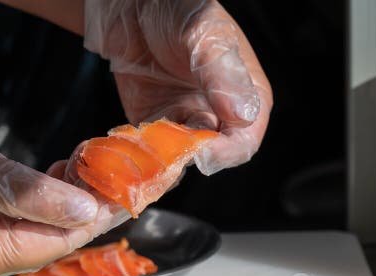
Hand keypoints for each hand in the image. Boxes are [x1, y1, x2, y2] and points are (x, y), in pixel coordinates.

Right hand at [0, 84, 127, 275]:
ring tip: (94, 169)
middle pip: (54, 237)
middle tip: (118, 179)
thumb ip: (37, 195)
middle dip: (86, 208)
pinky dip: (49, 196)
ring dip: (70, 199)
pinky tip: (66, 174)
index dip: (94, 219)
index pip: (57, 242)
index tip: (125, 198)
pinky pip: (29, 216)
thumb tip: (88, 209)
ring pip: (44, 225)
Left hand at [84, 0, 271, 174]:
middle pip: (212, 156)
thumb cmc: (179, 8)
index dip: (226, 153)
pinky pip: (152, 151)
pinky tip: (129, 144)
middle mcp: (220, 115)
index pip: (244, 141)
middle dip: (189, 158)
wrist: (132, 2)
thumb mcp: (206, 35)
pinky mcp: (156, 124)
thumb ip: (223, 74)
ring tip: (144, 148)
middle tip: (166, 153)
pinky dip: (142, 153)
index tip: (203, 154)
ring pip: (181, 159)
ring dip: (162, 160)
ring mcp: (187, 122)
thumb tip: (243, 115)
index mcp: (246, 97)